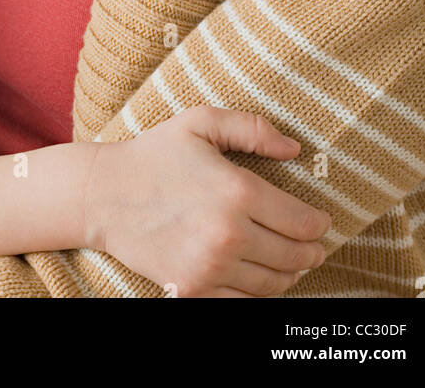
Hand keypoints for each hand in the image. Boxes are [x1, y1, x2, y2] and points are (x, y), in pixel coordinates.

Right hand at [83, 104, 330, 296]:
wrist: (103, 195)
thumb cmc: (154, 154)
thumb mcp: (200, 122)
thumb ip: (252, 129)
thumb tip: (294, 148)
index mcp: (237, 192)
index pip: (303, 222)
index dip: (319, 224)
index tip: (321, 221)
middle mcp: (229, 235)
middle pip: (295, 257)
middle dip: (311, 251)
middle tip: (314, 245)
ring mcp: (211, 267)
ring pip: (275, 284)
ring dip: (290, 274)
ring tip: (292, 261)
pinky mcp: (194, 290)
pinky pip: (245, 301)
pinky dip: (260, 291)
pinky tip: (260, 275)